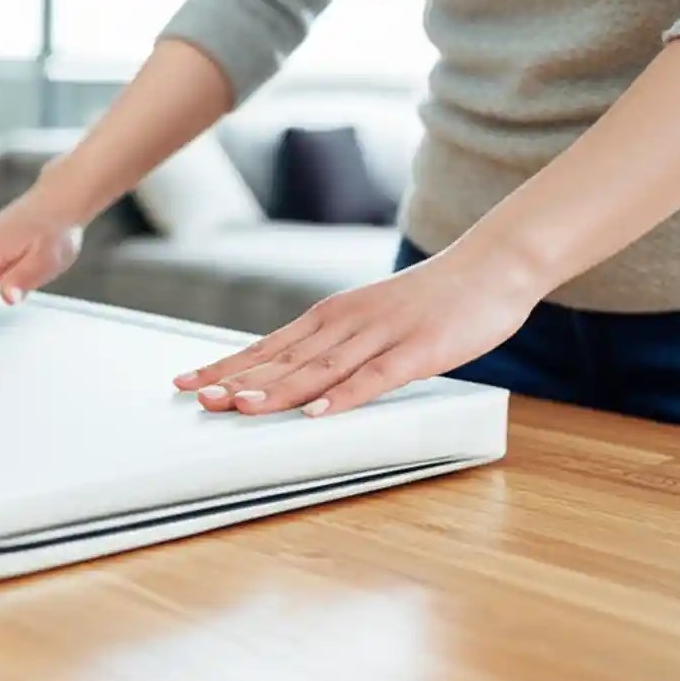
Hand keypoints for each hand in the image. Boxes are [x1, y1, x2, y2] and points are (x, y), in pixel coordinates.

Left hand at [173, 245, 546, 416]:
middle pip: (282, 359)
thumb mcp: (371, 319)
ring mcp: (381, 336)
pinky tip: (317, 414)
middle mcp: (346, 323)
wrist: (492, 266)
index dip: (226, 366)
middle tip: (196, 398)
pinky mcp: (418, 350)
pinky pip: (375, 377)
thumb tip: (296, 377)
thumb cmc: (431, 300)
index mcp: (331, 316)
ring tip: (239, 408)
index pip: (267, 346)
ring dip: (277, 390)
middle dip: (237, 381)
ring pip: (319, 369)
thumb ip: (335, 347)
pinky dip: (343, 397)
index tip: (187, 382)